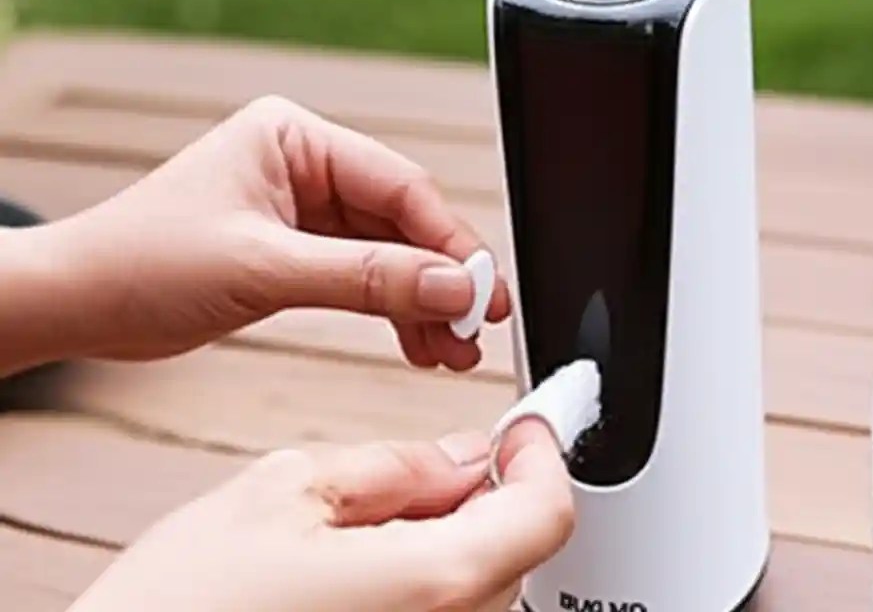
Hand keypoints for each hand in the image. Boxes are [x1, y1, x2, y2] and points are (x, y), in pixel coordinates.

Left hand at [37, 95, 510, 369]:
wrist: (75, 304)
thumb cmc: (139, 263)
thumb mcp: (265, 269)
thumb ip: (367, 278)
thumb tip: (453, 288)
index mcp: (296, 139)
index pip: (401, 186)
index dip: (450, 243)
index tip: (483, 292)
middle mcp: (305, 167)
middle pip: (403, 224)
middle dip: (441, 281)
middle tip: (476, 327)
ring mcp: (303, 210)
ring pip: (390, 257)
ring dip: (423, 304)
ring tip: (453, 352)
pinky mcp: (298, 252)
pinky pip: (364, 280)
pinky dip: (393, 313)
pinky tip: (419, 346)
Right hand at [69, 420, 574, 611]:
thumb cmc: (180, 611)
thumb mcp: (282, 497)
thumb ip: (393, 469)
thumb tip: (461, 455)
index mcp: (432, 584)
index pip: (545, 512)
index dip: (542, 456)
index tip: (527, 426)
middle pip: (517, 551)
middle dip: (490, 497)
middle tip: (433, 468)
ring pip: (482, 589)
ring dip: (454, 544)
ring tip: (367, 529)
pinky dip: (425, 585)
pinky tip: (359, 575)